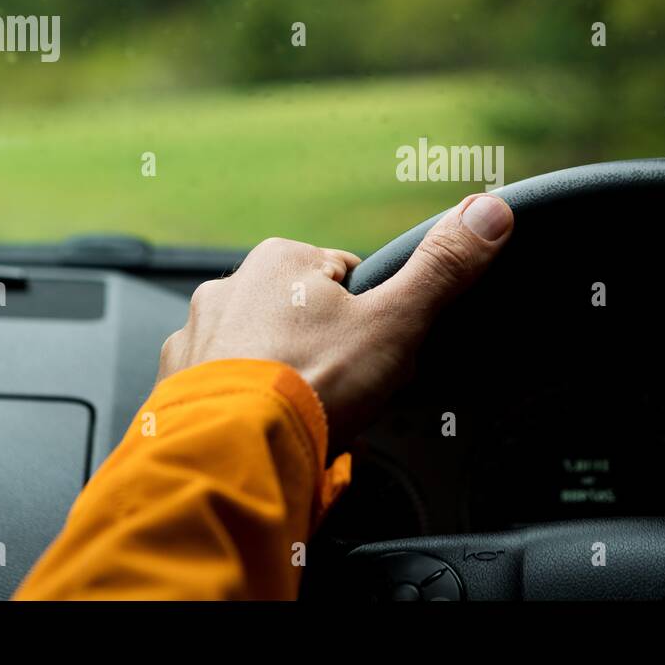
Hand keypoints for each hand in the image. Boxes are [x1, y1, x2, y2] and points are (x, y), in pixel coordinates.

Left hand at [158, 192, 513, 453]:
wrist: (232, 454)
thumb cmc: (312, 384)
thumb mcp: (397, 321)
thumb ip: (443, 267)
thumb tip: (490, 211)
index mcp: (281, 260)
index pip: (346, 279)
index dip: (371, 323)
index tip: (371, 358)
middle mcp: (228, 287)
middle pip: (302, 318)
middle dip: (323, 355)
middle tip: (338, 395)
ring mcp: (196, 337)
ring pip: (259, 355)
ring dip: (281, 381)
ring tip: (301, 420)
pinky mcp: (174, 385)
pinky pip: (223, 391)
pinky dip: (244, 409)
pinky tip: (264, 432)